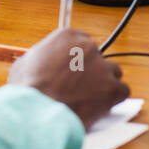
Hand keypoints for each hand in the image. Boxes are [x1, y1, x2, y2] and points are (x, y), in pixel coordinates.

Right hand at [8, 28, 129, 129]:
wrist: (37, 112)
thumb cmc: (27, 90)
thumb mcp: (25, 64)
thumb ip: (40, 59)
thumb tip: (40, 65)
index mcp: (67, 36)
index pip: (83, 41)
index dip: (79, 59)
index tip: (75, 70)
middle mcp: (88, 47)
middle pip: (99, 56)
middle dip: (93, 71)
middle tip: (81, 87)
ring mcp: (102, 67)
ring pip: (113, 73)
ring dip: (105, 84)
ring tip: (90, 99)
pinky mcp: (112, 88)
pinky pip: (122, 91)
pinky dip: (114, 100)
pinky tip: (101, 108)